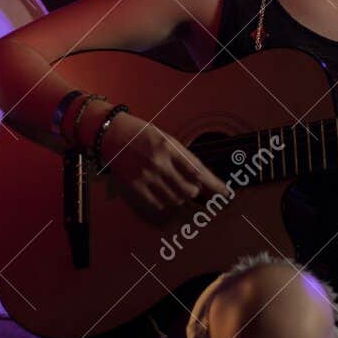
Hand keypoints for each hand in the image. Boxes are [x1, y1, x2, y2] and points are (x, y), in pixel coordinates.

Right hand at [91, 109, 231, 212]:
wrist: (110, 134)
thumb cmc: (140, 133)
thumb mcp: (164, 137)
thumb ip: (180, 155)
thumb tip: (199, 177)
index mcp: (169, 146)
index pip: (198, 171)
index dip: (214, 185)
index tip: (226, 194)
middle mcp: (159, 162)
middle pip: (188, 190)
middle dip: (195, 193)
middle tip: (194, 190)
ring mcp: (146, 176)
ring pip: (175, 199)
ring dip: (181, 199)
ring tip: (178, 192)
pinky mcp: (135, 186)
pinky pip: (158, 203)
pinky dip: (165, 203)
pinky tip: (164, 196)